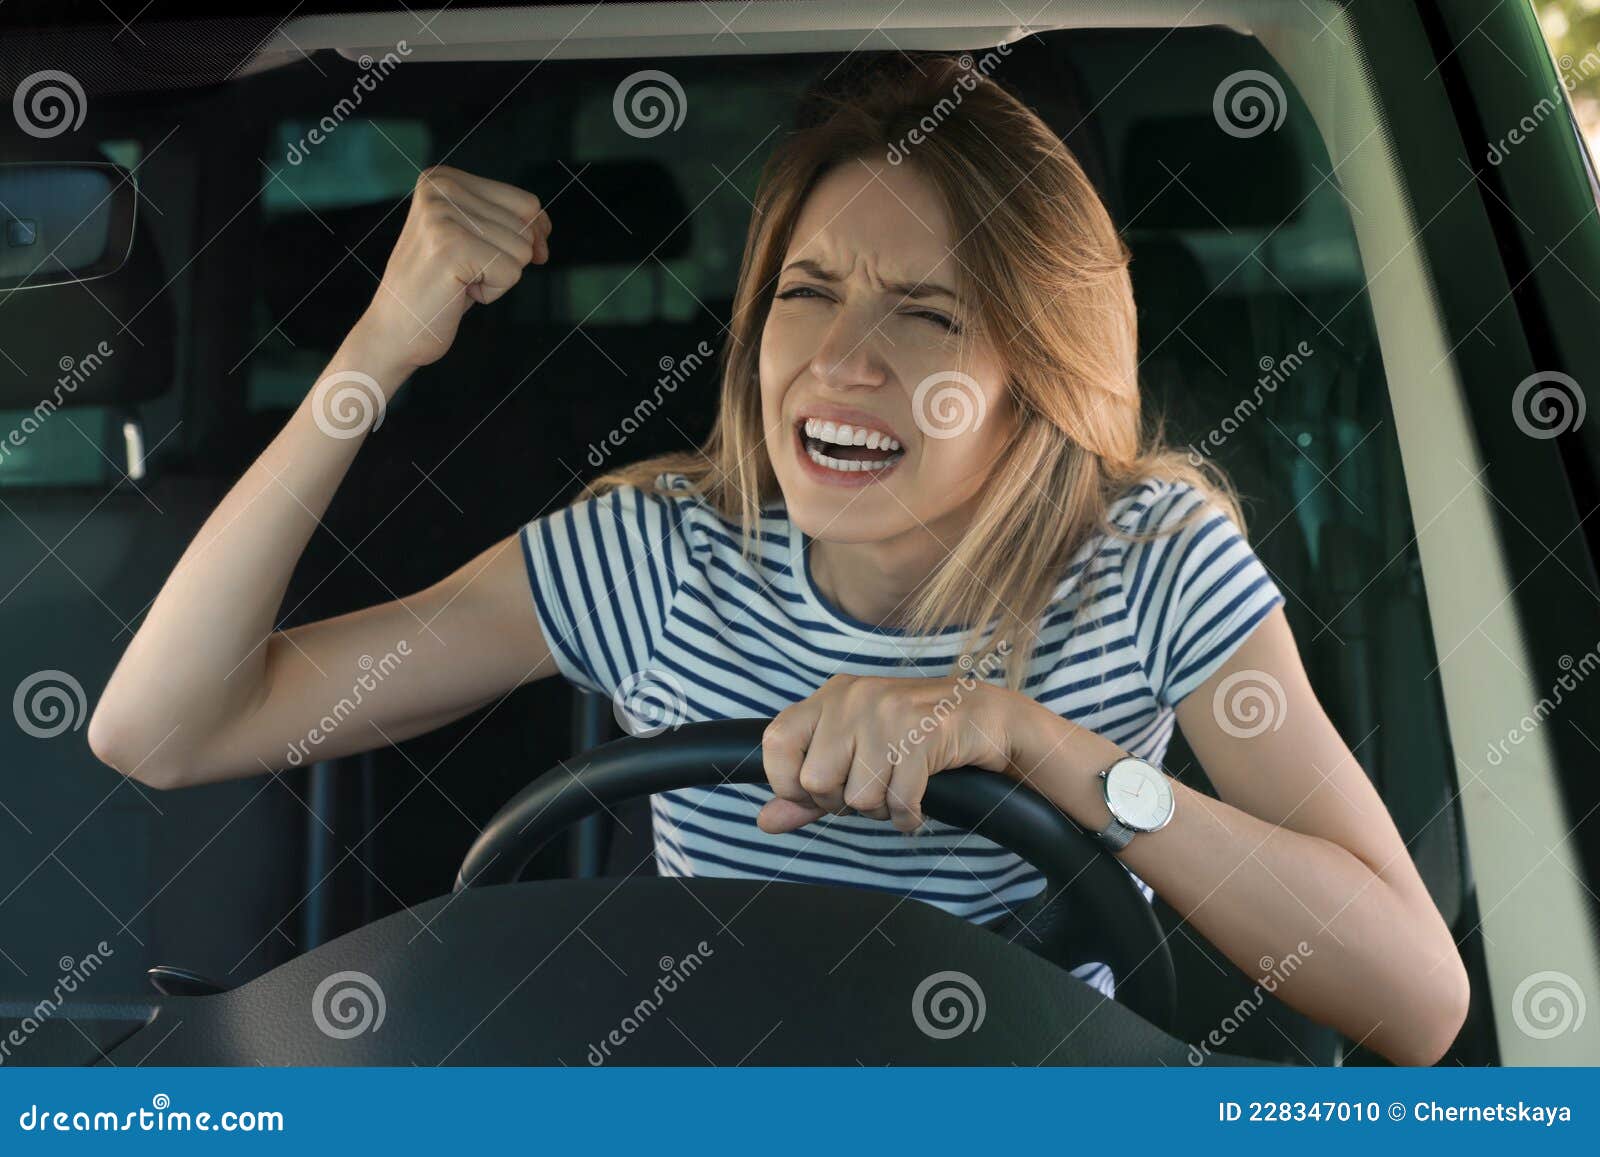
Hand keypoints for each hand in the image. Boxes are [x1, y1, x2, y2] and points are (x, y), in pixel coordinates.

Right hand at [354, 165, 550, 371]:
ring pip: (522, 250)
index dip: (528, 240)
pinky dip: (491, 293)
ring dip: (497, 278)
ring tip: (457, 281)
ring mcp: (443, 215)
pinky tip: (457, 292)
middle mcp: (440, 188)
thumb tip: (545, 226)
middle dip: (506, 260)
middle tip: (461, 273)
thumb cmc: (440, 288)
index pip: (527, 204)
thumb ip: (508, 222)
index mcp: (443, 178)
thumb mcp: (474, 241)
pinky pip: (511, 273)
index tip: (490, 259)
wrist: (394, 331)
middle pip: (528, 226)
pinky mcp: (451, 246)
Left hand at [757, 674, 1024, 834]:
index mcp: (831, 696)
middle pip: (817, 780)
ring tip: (900, 786)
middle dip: (843, 801)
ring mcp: (890, 713)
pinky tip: (919, 802)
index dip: (787, 781)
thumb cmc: (912, 738)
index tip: (816, 791)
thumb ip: (806, 791)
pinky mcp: (925, 734)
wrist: (985, 718)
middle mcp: (855, 697)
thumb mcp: (854, 754)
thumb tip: (765, 821)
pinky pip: (901, 802)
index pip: (775, 741)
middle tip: (872, 787)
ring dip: (882, 809)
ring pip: (860, 797)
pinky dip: (910, 816)